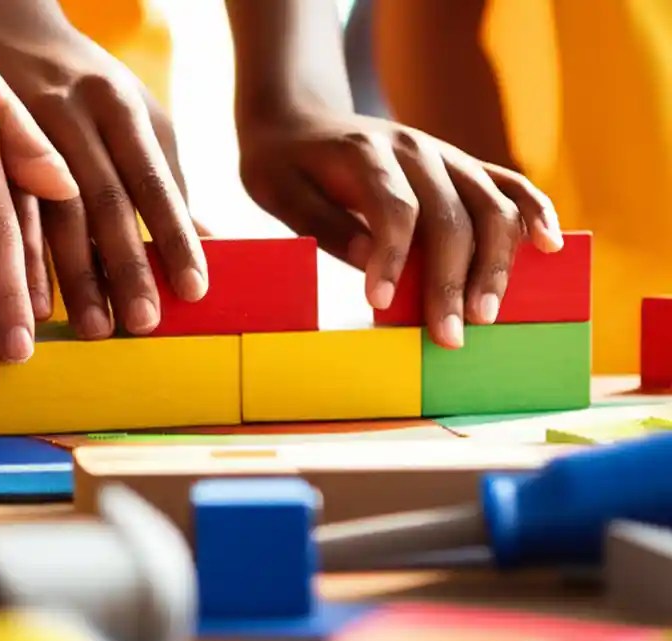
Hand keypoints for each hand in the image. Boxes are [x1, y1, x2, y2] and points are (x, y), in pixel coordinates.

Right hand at [0, 11, 207, 339]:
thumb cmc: (84, 84)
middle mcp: (74, 115)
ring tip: (93, 327)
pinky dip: (22, 259)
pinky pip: (6, 211)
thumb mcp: (132, 113)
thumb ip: (164, 174)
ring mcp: (24, 130)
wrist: (5, 26)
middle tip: (143, 323)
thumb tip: (207, 239)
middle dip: (126, 266)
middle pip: (104, 200)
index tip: (194, 288)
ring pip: (52, 211)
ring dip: (74, 276)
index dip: (174, 235)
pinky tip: (33, 301)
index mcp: (120, 106)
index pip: (152, 179)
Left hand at [238, 109, 562, 347]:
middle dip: (452, 281)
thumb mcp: (278, 191)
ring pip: (490, 206)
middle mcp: (415, 149)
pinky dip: (535, 212)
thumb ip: (323, 223)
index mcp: (364, 153)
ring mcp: (445, 154)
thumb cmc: (283, 162)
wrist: (300, 116)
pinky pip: (510, 184)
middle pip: (451, 216)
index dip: (391, 257)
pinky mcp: (462, 164)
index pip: (393, 208)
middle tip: (449, 336)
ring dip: (495, 264)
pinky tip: (550, 247)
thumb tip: (369, 261)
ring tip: (486, 315)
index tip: (378, 303)